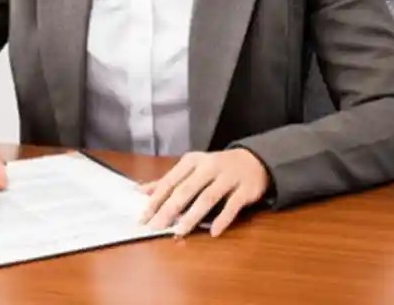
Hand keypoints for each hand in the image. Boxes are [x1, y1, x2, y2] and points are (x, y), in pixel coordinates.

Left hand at [137, 149, 269, 236]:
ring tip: (179, 232)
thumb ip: (167, 181)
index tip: (143, 218)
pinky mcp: (245, 189)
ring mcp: (228, 177)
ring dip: (192, 216)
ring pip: (207, 197)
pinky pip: (233, 205)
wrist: (254, 160)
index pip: (170, 181)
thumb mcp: (191, 169)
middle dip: (169, 209)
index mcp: (192, 161)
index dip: (155, 200)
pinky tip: (213, 232)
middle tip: (156, 227)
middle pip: (186, 190)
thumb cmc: (215, 168)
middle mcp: (209, 167)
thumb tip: (139, 191)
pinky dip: (222, 218)